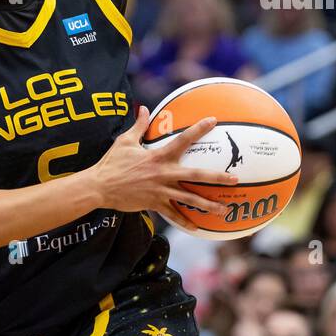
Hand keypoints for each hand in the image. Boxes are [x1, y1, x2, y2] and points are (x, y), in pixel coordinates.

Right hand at [87, 107, 237, 229]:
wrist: (100, 187)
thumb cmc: (112, 163)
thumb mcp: (125, 141)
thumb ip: (139, 125)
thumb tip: (143, 108)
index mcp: (158, 156)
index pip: (183, 140)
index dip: (199, 129)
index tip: (214, 121)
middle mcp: (163, 173)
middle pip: (196, 176)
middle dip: (216, 178)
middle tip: (234, 179)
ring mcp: (160, 190)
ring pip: (189, 199)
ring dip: (208, 205)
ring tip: (224, 209)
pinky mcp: (154, 203)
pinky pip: (173, 214)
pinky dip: (185, 221)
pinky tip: (197, 228)